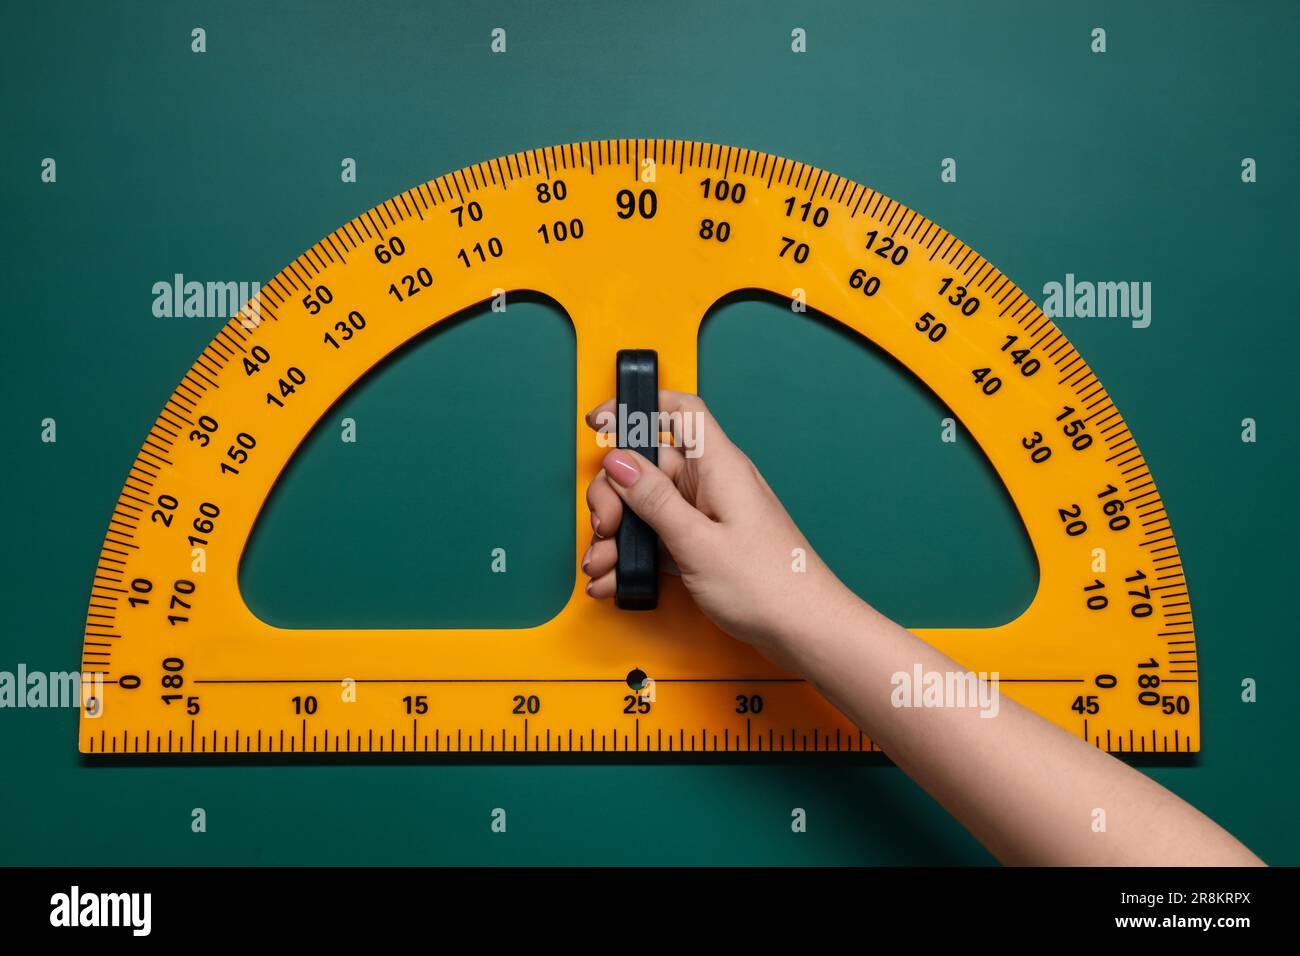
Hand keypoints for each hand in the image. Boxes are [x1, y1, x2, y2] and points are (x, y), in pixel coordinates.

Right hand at [582, 390, 855, 660]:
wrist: (804, 631)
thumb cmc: (770, 585)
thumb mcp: (698, 542)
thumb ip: (654, 500)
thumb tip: (619, 462)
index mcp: (719, 467)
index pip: (678, 411)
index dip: (637, 408)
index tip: (599, 424)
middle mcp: (713, 485)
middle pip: (648, 466)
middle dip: (614, 494)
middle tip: (606, 526)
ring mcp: (708, 515)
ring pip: (647, 507)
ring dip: (618, 534)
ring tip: (604, 564)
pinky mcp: (704, 545)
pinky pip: (659, 538)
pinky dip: (635, 556)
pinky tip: (617, 579)